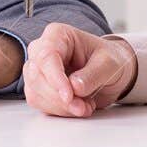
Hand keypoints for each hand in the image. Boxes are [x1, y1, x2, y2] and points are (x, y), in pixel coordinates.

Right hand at [22, 23, 136, 118]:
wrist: (111, 73)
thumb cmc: (108, 60)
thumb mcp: (109, 63)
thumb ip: (93, 74)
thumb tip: (74, 86)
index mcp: (58, 35)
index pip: (46, 56)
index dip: (55, 79)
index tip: (69, 96)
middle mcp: (42, 50)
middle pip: (37, 77)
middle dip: (59, 98)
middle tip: (82, 107)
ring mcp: (39, 70)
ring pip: (36, 93)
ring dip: (61, 107)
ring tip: (85, 106)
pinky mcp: (39, 88)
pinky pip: (40, 104)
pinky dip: (60, 111)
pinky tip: (77, 106)